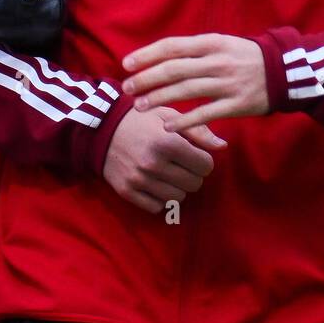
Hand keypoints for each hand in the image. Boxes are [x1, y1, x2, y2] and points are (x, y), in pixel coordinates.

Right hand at [101, 105, 225, 214]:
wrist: (100, 128)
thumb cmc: (140, 119)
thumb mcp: (168, 115)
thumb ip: (198, 130)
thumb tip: (222, 146)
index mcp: (167, 142)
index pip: (205, 166)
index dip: (204, 161)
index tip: (196, 156)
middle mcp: (154, 164)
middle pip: (194, 184)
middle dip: (193, 174)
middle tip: (183, 165)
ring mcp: (139, 180)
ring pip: (178, 198)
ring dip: (178, 187)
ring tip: (169, 174)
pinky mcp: (127, 191)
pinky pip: (156, 207)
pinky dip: (160, 198)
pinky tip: (155, 183)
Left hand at [121, 32, 269, 133]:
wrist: (284, 71)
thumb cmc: (245, 57)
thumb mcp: (221, 43)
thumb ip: (194, 50)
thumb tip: (159, 57)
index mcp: (211, 43)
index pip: (172, 46)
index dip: (147, 55)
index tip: (126, 64)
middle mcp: (217, 61)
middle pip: (174, 70)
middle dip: (146, 79)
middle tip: (127, 89)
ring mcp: (227, 83)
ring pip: (186, 91)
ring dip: (159, 99)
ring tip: (140, 106)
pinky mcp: (236, 104)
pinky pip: (205, 114)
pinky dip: (184, 121)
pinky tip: (167, 125)